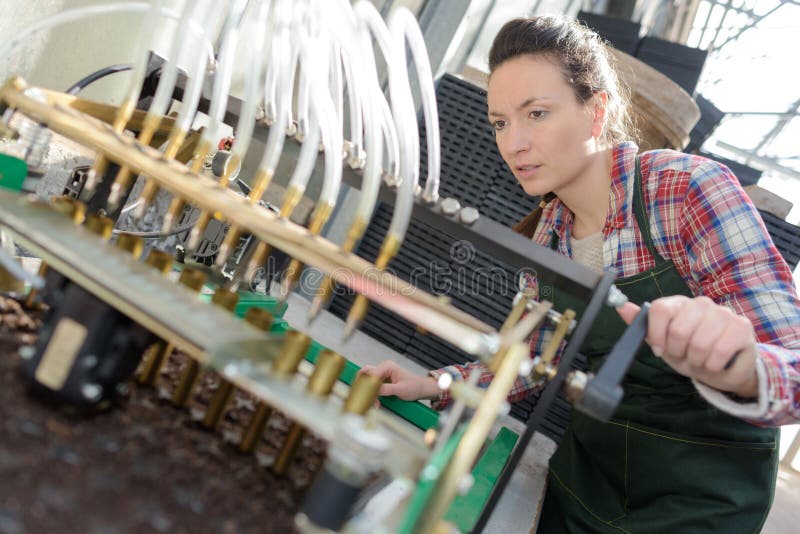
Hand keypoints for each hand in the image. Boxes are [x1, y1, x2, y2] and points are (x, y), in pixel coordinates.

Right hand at [358, 360, 438, 400]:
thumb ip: (387, 389)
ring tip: (373, 403)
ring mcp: (382, 374)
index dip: (367, 385)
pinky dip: (372, 394)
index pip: (371, 374)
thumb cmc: (414, 386)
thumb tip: (374, 391)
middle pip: (365, 375)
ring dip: (368, 392)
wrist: (422, 389)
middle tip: (363, 397)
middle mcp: (383, 368)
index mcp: (387, 366)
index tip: (366, 396)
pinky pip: (372, 386)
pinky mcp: (383, 380)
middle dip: (363, 387)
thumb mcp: (401, 389)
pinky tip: (376, 402)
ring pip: (368, 381)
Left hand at [616, 296, 758, 397]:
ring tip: (701, 360)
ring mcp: (723, 313)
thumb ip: (642, 324)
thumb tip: (620, 306)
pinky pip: (720, 350)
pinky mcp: (742, 326)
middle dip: (679, 352)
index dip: (656, 334)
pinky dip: (713, 365)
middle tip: (685, 356)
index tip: (659, 349)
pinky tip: (716, 363)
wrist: (720, 369)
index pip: (660, 309)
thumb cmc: (688, 353)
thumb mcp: (661, 342)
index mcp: (678, 304)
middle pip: (678, 330)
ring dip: (697, 361)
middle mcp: (701, 303)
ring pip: (699, 343)